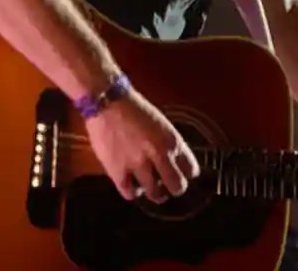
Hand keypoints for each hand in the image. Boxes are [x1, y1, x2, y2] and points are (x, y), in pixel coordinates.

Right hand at [84, 88, 198, 203]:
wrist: (107, 102)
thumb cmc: (134, 109)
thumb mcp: (160, 123)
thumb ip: (168, 143)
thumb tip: (174, 161)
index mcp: (171, 140)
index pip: (191, 168)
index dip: (189, 173)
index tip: (185, 174)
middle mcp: (158, 155)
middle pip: (177, 186)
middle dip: (176, 188)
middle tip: (171, 187)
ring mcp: (137, 165)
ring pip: (154, 193)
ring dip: (156, 194)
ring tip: (154, 191)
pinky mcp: (117, 171)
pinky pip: (129, 193)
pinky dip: (134, 193)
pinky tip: (134, 188)